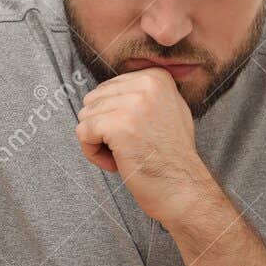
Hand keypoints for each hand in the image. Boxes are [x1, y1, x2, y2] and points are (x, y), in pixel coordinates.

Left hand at [75, 68, 217, 227]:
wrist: (182, 188)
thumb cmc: (173, 158)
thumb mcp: (169, 110)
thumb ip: (146, 95)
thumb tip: (114, 90)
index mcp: (156, 77)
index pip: (108, 88)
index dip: (114, 116)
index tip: (133, 135)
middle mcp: (145, 84)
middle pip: (94, 100)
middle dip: (102, 127)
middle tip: (126, 148)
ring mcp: (131, 104)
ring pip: (86, 117)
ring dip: (98, 141)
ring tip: (123, 155)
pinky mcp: (116, 125)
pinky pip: (82, 133)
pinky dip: (92, 152)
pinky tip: (115, 163)